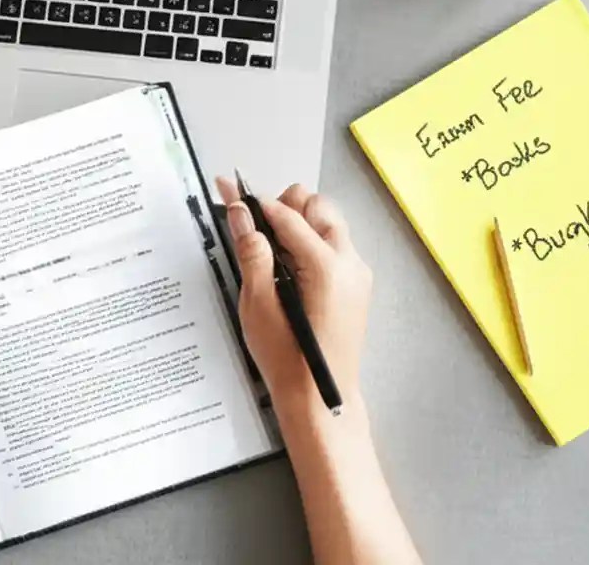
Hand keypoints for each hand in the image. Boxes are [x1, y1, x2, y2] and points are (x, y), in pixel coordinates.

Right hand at [215, 181, 371, 409]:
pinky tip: (287, 267)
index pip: (288, 216)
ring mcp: (357, 274)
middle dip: (285, 207)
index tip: (231, 189)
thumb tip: (242, 213)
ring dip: (299, 223)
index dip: (256, 201)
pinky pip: (335, 246)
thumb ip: (251, 252)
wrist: (319, 398)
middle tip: (255, 228)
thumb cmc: (287, 359)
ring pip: (329, 223)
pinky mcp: (356, 285)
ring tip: (269, 249)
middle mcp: (349, 263)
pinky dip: (311, 242)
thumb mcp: (257, 304)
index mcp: (326, 266)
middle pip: (318, 207)